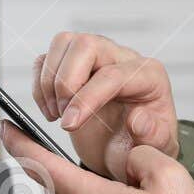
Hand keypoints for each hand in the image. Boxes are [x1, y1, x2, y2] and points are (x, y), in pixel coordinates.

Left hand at [0, 120, 193, 193]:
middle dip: (49, 166)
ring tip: (95, 184)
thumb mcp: (172, 178)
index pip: (40, 165)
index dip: (20, 143)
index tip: (7, 128)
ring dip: (68, 193)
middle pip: (49, 188)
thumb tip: (130, 156)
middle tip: (53, 150)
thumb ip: (143, 154)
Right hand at [33, 32, 178, 180]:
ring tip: (56, 114)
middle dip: (66, 83)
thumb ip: (153, 136)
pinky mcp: (72, 65)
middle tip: (64, 117)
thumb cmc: (140, 146)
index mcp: (148, 75)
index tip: (70, 125)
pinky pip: (46, 58)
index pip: (113, 75)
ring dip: (50, 81)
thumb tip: (138, 120)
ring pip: (64, 43)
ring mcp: (96, 58)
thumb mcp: (154, 150)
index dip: (86, 99)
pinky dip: (39, 84)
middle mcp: (122, 59)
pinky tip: (50, 109)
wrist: (126, 150)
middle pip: (87, 46)